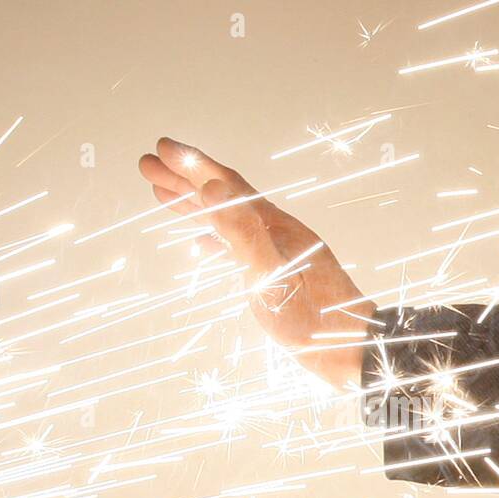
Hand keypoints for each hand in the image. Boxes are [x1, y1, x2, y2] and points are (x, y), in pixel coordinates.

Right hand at [138, 138, 371, 386]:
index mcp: (273, 227)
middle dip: (184, 180)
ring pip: (229, 220)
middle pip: (224, 197)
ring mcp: (279, 252)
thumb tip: (211, 187)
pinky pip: (239, 247)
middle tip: (146, 165)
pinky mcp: (281, 275)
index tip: (159, 147)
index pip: (226, 186)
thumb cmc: (312, 321)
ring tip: (163, 197)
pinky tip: (202, 244)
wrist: (351, 350)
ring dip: (195, 207)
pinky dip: (215, 238)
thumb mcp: (271, 276)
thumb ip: (241, 233)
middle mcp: (277, 232)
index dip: (191, 165)